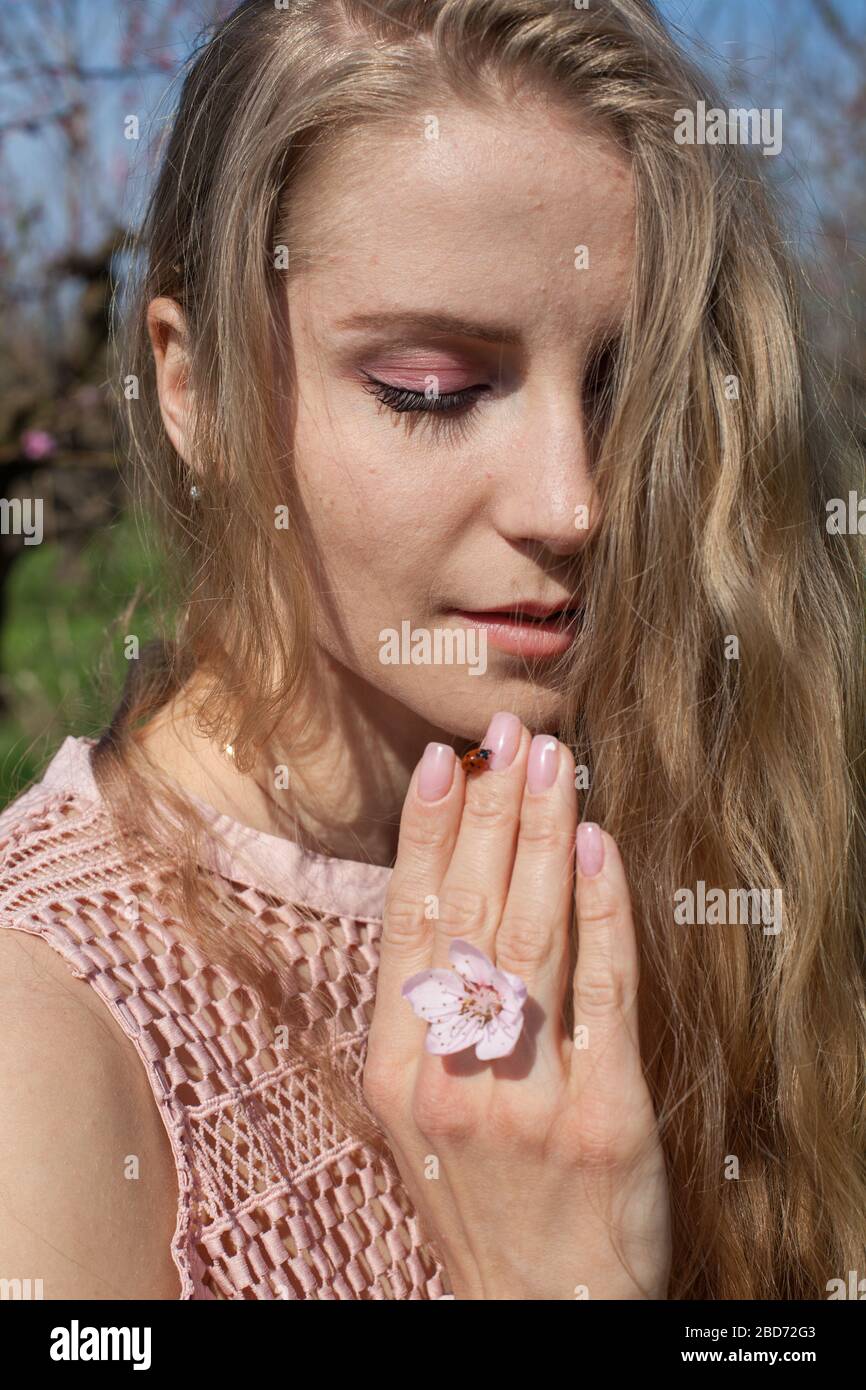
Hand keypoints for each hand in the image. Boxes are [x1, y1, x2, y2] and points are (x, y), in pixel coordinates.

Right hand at [363, 712, 670, 1299]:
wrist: (538, 1308)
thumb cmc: (478, 1198)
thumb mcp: (418, 1113)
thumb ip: (425, 1013)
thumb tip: (445, 893)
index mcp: (395, 1069)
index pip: (409, 924)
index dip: (427, 837)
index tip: (444, 764)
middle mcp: (449, 1076)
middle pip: (471, 913)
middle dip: (492, 813)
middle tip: (509, 738)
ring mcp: (524, 1098)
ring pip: (532, 936)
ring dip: (543, 838)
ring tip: (553, 766)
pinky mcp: (602, 1116)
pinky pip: (604, 993)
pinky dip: (602, 912)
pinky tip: (597, 850)